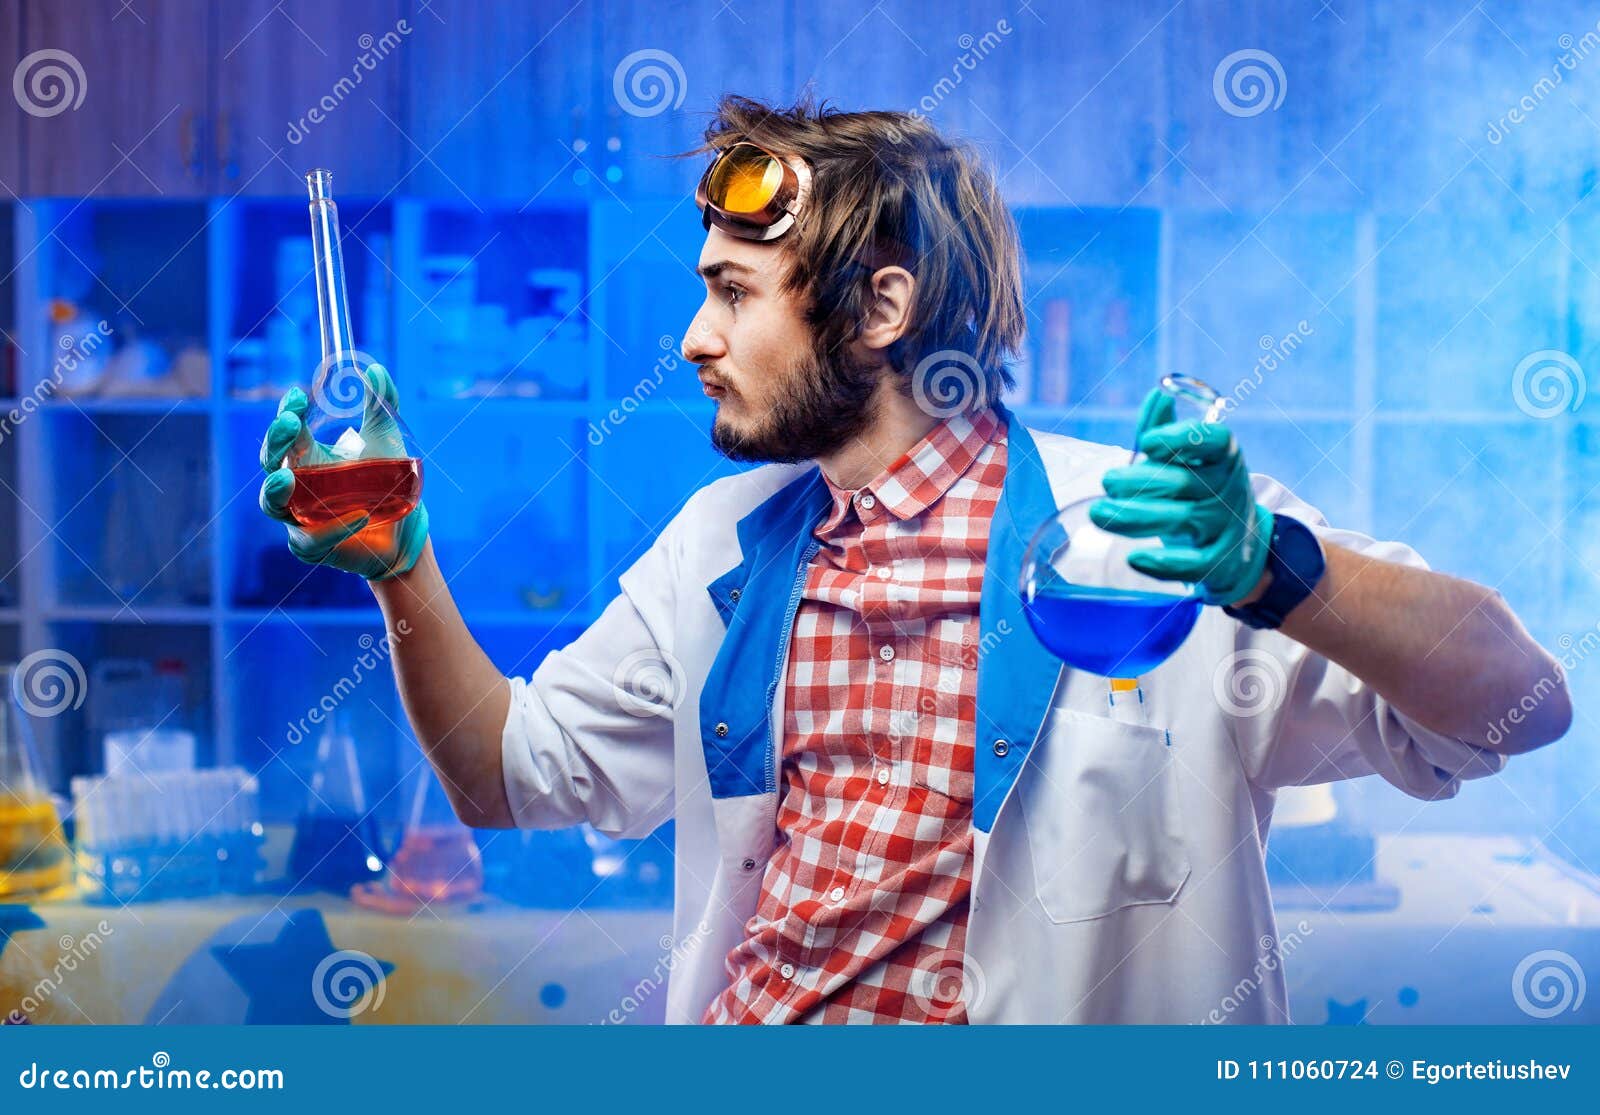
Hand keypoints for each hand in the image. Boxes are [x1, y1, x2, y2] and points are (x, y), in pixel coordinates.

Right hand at [258, 364, 428, 581]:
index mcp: (306, 454)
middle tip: (290, 423)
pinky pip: (311, 540)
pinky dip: (333, 529)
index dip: (287, 410)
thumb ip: (381, 404)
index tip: (301, 395)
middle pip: (269, 461)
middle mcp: (296, 483)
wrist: (404, 528)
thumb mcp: (385, 439)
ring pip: (271, 504)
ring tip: (288, 479)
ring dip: (275, 490)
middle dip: (275, 442)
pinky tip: (358, 516)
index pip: (286, 429)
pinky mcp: (312, 545)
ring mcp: (299, 515)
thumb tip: (374, 369)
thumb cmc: (386, 481)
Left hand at [1089, 387, 1271, 605]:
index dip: (1182, 438)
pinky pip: (1192, 564)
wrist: (1239, 546)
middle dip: (1140, 482)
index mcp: (1223, 457)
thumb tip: (1157, 394)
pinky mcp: (1218, 562)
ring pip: (1179, 520)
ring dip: (1135, 518)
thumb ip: (1166, 430)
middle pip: (1183, 482)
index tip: (1145, 442)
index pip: (1215, 440)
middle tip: (1107, 481)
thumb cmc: (1200, 492)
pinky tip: (1135, 558)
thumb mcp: (1189, 460)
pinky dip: (1164, 564)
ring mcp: (1224, 526)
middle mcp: (1227, 489)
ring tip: (1098, 512)